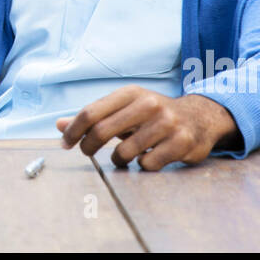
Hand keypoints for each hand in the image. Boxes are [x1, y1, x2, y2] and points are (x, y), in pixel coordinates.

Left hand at [56, 87, 238, 170]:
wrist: (200, 116)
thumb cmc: (152, 114)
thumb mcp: (125, 108)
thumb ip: (93, 117)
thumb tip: (59, 125)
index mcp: (131, 93)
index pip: (91, 112)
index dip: (73, 130)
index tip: (66, 143)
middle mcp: (149, 104)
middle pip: (102, 131)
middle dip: (89, 146)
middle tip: (87, 152)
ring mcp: (167, 123)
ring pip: (124, 152)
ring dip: (118, 159)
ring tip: (124, 155)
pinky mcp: (181, 143)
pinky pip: (147, 164)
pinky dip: (143, 165)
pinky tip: (149, 157)